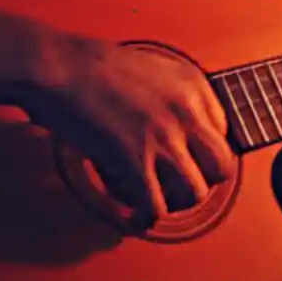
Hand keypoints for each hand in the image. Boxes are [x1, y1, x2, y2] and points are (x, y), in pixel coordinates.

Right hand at [19, 33, 236, 224]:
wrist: (58, 66)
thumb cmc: (91, 64)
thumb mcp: (151, 67)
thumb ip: (172, 95)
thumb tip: (176, 126)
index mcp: (193, 85)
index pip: (223, 132)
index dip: (201, 150)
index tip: (186, 158)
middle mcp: (186, 112)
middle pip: (221, 166)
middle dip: (202, 179)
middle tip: (179, 184)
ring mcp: (163, 137)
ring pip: (196, 192)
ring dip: (176, 202)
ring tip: (158, 199)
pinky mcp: (135, 160)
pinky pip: (157, 206)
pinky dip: (147, 217)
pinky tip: (137, 214)